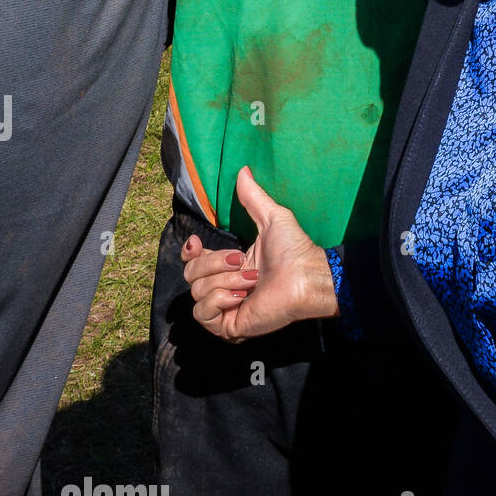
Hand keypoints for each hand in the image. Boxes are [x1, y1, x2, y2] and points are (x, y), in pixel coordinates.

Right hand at [182, 166, 338, 342]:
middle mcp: (224, 287)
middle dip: (214, 263)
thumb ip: (253, 197)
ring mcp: (225, 307)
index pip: (193, 262)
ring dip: (225, 280)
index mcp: (230, 266)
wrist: (305, 275)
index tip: (196, 242)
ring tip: (251, 279)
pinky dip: (219, 300)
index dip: (189, 252)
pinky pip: (203, 313)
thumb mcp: (271, 218)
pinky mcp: (228, 326)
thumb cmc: (294, 249)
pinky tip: (241, 297)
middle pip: (191, 274)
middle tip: (241, 260)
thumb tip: (242, 169)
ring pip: (196, 291)